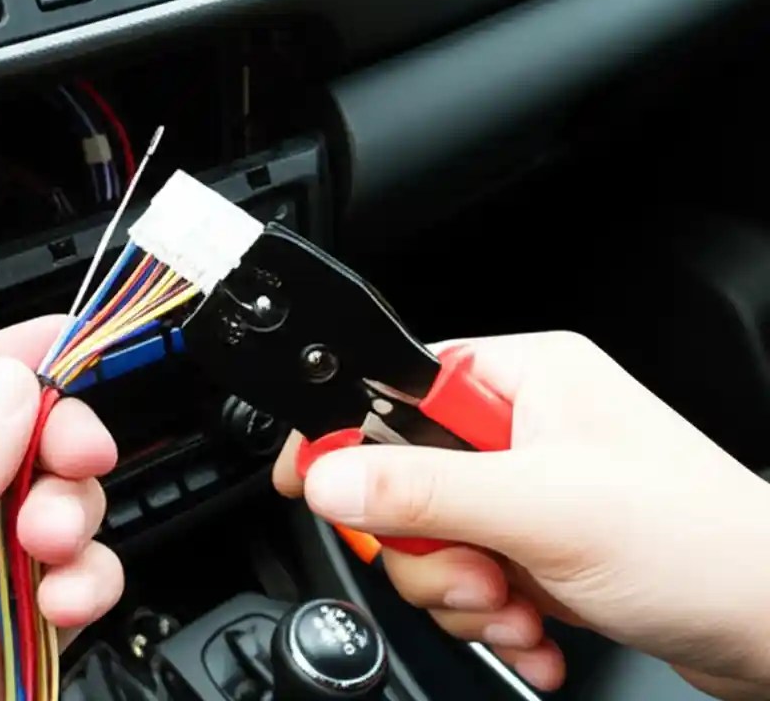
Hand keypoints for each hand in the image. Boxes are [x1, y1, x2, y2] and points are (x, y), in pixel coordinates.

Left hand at [0, 317, 122, 700]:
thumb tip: (9, 380)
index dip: (6, 361)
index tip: (69, 337)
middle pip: (13, 445)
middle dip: (54, 446)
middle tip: (77, 452)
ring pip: (53, 508)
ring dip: (69, 519)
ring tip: (50, 550)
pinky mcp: (15, 631)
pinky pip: (74, 579)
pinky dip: (88, 581)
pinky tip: (67, 602)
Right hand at [273, 332, 769, 698]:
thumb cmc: (705, 544)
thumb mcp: (545, 509)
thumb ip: (425, 489)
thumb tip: (331, 475)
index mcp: (524, 379)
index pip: (393, 390)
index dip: (345, 436)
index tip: (309, 482)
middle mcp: (521, 429)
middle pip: (402, 481)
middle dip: (431, 549)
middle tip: (479, 572)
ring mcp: (528, 494)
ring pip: (431, 544)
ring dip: (465, 595)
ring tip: (517, 610)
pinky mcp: (537, 550)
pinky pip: (468, 583)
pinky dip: (493, 621)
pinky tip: (538, 634)